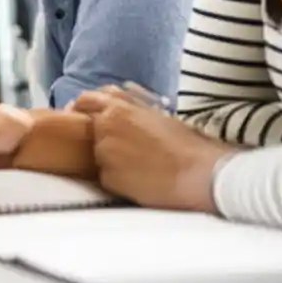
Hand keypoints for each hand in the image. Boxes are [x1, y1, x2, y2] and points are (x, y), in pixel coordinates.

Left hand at [72, 91, 235, 212]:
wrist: (201, 173)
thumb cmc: (186, 144)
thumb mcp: (156, 114)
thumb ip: (128, 106)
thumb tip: (112, 103)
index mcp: (118, 108)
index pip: (85, 101)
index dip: (81, 108)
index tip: (80, 116)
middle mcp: (105, 128)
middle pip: (90, 131)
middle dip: (101, 138)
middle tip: (124, 149)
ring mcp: (104, 154)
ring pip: (99, 156)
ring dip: (112, 160)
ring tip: (142, 166)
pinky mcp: (108, 178)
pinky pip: (107, 177)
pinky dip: (119, 179)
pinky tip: (142, 180)